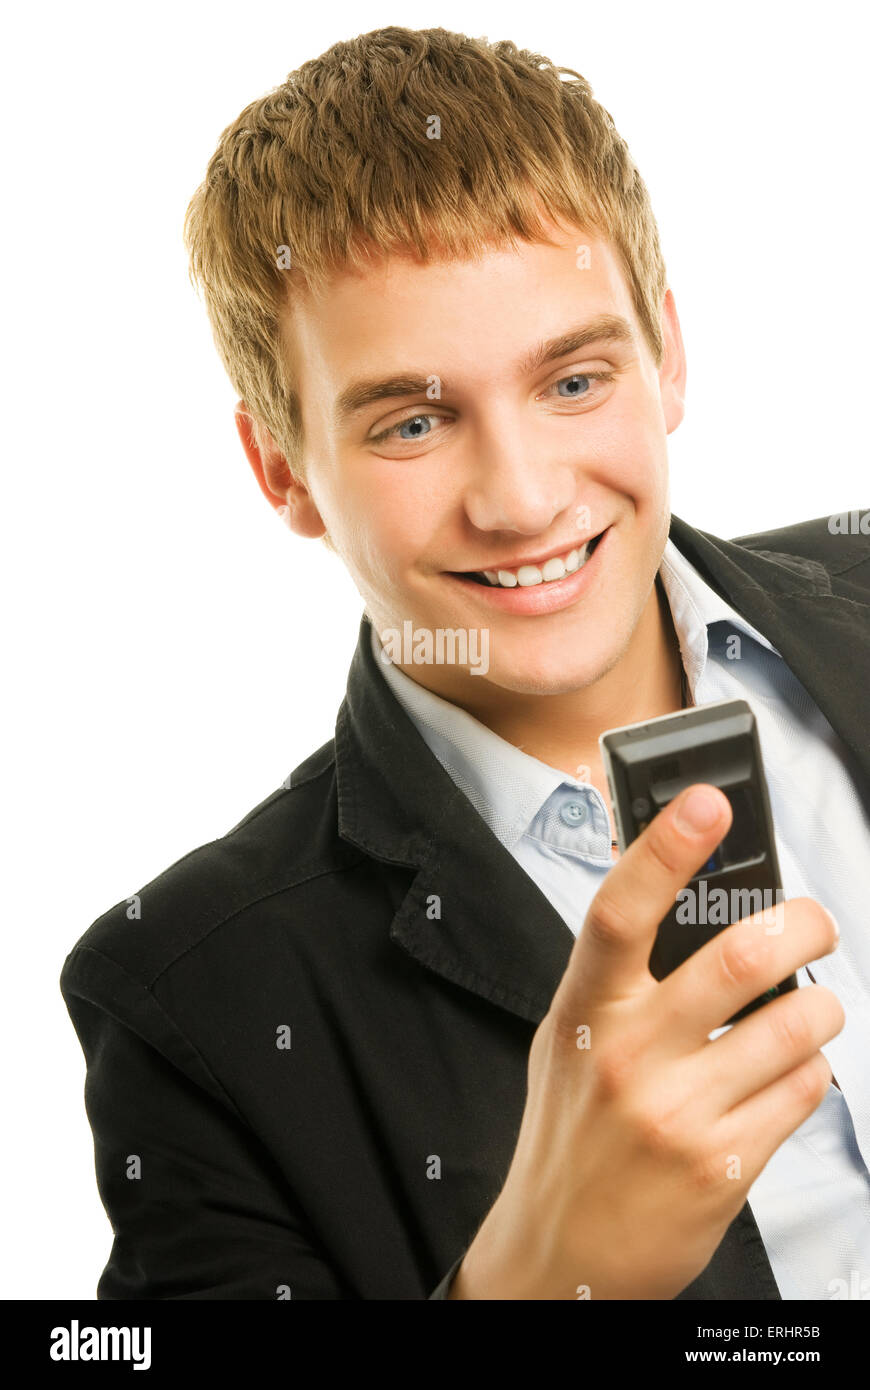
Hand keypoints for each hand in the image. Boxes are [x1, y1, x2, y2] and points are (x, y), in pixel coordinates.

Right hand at [448, 783, 842, 1298]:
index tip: (706, 802)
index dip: (665, 851)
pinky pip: (805, 1091)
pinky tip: (782, 1077)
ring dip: (820, 1009)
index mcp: (585, 1011)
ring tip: (806, 1012)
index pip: (620, 913)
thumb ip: (617, 975)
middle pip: (739, 959)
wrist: (560, 1255)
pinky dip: (809, 1073)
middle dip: (805, 925)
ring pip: (796, 1026)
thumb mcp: (569, 1040)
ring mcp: (677, 1114)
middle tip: (814, 922)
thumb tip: (670, 888)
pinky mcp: (722, 1166)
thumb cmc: (570, 1135)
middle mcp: (629, 1056)